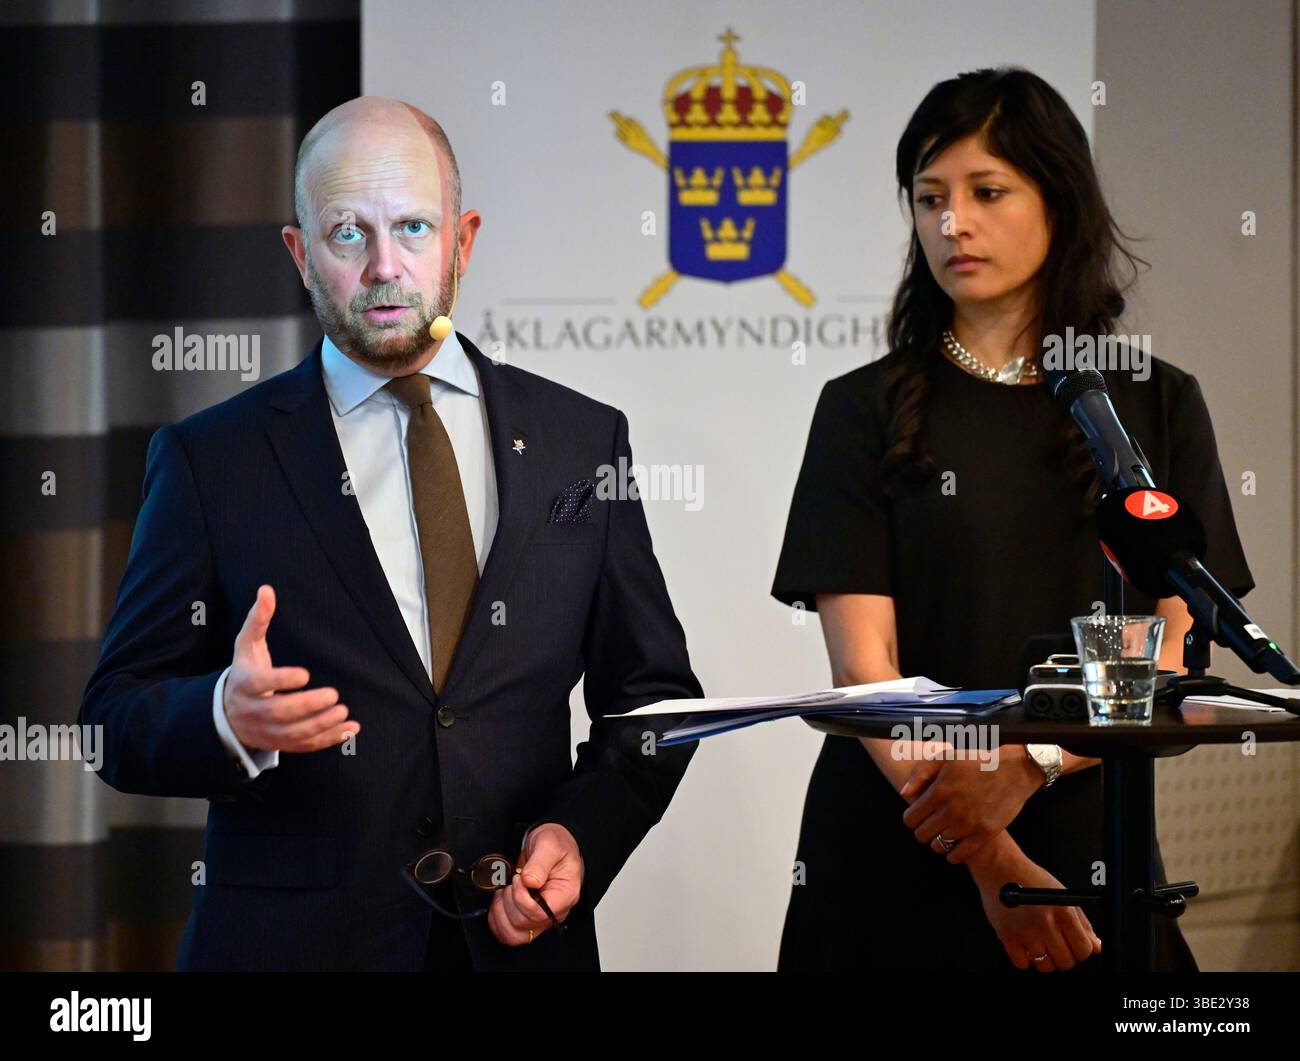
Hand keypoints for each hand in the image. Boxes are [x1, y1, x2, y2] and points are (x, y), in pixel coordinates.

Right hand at [222, 585, 359, 752]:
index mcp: (244, 684)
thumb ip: (258, 619)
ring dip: (320, 725)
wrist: (228, 714)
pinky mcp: (280, 743)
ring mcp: (266, 731)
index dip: (280, 680)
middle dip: (306, 706)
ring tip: (343, 711)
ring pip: (293, 734)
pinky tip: (350, 729)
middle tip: (333, 695)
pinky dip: (328, 739)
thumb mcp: (246, 645)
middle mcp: (253, 711)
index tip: (305, 674)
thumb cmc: (245, 671)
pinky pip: (304, 746)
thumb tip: (267, 590)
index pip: (259, 684)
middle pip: (278, 712)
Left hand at [487, 823, 582, 946]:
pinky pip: (508, 933)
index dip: (521, 898)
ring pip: (514, 934)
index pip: (539, 913)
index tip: (518, 877)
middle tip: (513, 880)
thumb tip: (530, 881)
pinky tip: (499, 901)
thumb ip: (540, 862)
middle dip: (510, 900)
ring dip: (501, 912)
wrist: (550, 846)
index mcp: (564, 895)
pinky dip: (496, 919)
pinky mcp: (528, 918)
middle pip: (524, 924)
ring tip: (505, 891)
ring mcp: (540, 918)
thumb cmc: (556, 845)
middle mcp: (554, 912)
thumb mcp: (550, 844)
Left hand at [899, 747, 1042, 863]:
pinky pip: (959, 855)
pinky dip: (952, 854)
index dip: (911, 818)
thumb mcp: (945, 758)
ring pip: (938, 846)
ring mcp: (968, 824)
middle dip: (922, 830)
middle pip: (922, 835)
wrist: (1013, 771)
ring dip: (937, 841)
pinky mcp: (984, 834)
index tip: (917, 815)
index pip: (910, 818)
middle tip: (930, 824)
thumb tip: (904, 793)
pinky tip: (954, 845)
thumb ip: (920, 773)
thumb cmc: (977, 761)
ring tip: (944, 831)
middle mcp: (951, 811)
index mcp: (939, 791)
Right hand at [968, 834, 1101, 971]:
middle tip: (1056, 945)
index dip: (1080, 950)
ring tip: (1039, 943)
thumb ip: (1082, 923)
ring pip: (1045, 967)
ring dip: (1044, 959)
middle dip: (1063, 956)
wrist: (999, 867)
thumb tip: (1096, 946)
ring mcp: (1026, 932)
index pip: (1084, 950)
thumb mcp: (1062, 895)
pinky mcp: (1007, 937)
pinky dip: (1025, 959)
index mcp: (1064, 913)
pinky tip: (1024, 944)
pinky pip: (1022, 964)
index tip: (1074, 946)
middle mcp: (1046, 924)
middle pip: (1066, 963)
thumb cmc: (1030, 878)